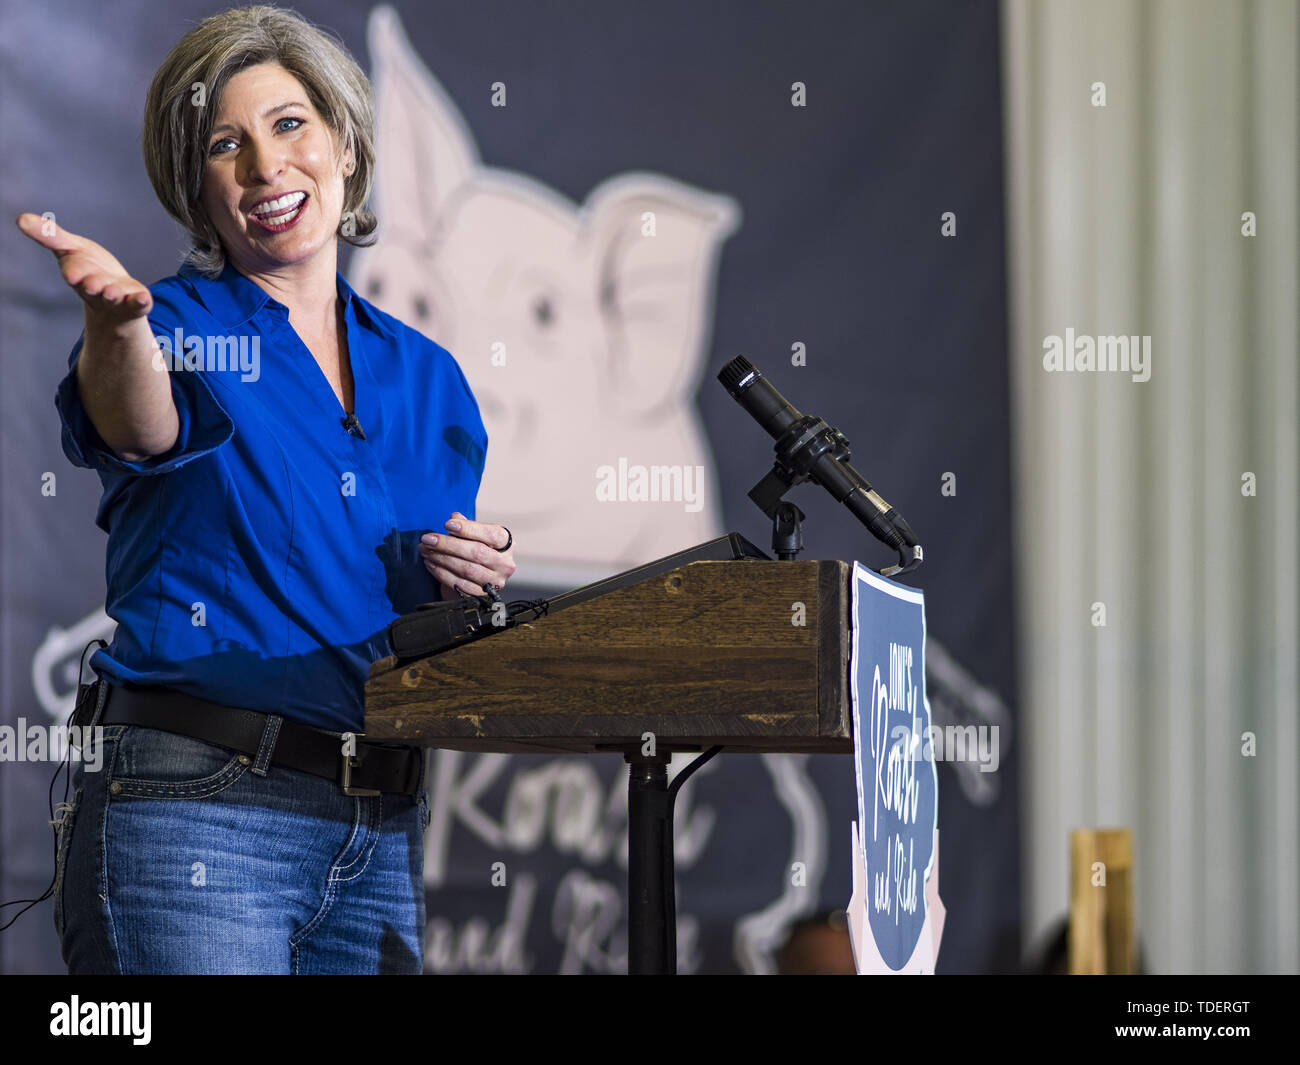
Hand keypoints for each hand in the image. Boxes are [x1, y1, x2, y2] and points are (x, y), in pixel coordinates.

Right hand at [15, 212, 152, 322]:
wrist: (116, 300)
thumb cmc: (90, 269)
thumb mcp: (71, 249)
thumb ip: (50, 236)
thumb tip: (20, 218)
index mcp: (78, 273)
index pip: (74, 270)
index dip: (74, 271)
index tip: (72, 274)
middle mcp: (96, 288)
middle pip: (93, 285)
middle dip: (92, 284)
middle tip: (93, 284)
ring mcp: (117, 298)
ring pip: (114, 296)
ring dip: (113, 294)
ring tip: (113, 293)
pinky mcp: (136, 304)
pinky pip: (139, 304)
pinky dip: (141, 302)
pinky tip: (144, 298)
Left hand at [419, 512, 514, 598]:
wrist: (475, 578)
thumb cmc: (475, 550)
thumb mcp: (473, 535)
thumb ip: (466, 525)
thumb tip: (455, 517)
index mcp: (507, 544)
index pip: (490, 534)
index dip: (469, 529)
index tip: (447, 525)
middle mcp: (505, 564)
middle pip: (477, 553)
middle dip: (448, 545)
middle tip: (428, 539)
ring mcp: (495, 581)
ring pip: (467, 569)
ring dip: (442, 559)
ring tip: (426, 550)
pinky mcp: (482, 595)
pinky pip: (459, 584)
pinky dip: (441, 573)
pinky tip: (430, 563)